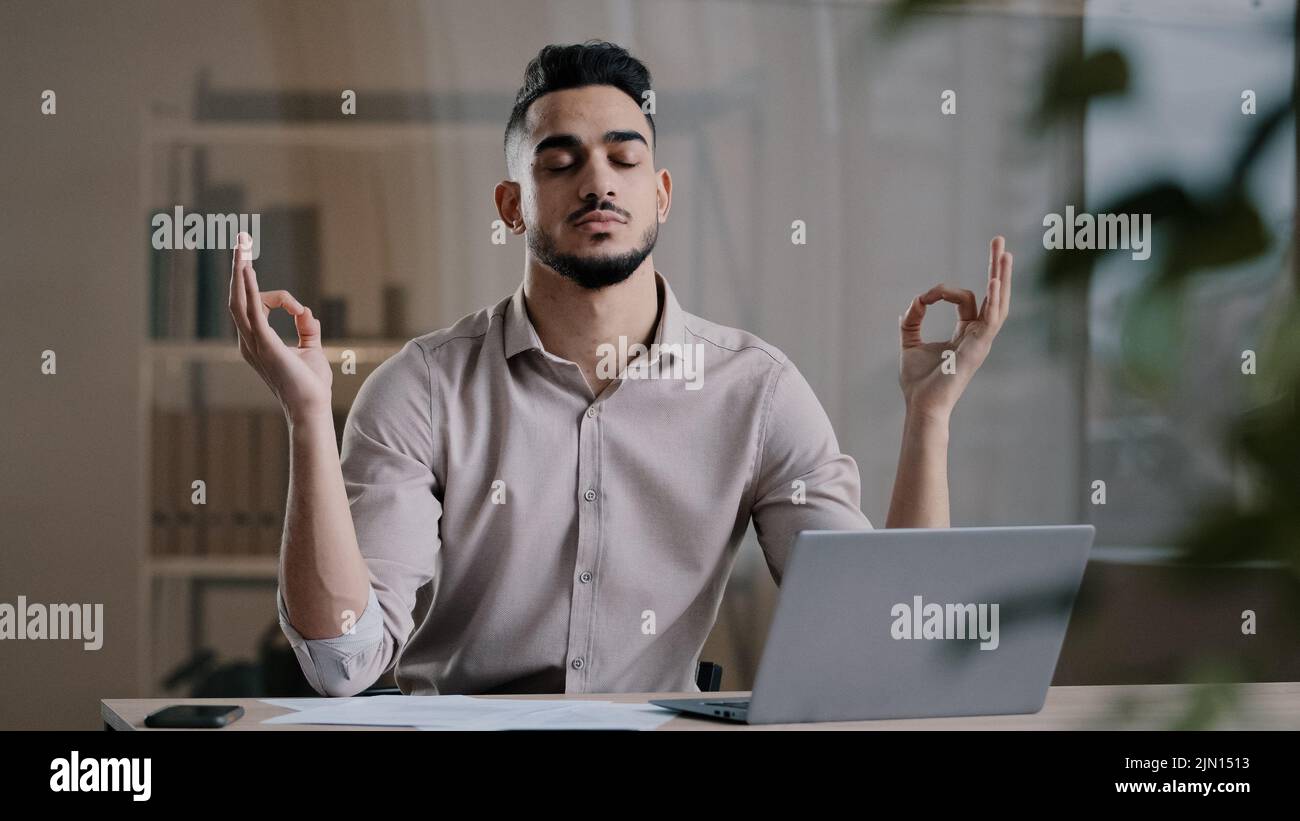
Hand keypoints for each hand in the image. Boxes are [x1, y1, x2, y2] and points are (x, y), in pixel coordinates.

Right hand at [227, 232, 331, 422]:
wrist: (311, 408)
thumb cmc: (311, 384)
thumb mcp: (312, 349)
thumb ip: (307, 328)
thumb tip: (305, 311)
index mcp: (256, 341)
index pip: (259, 305)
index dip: (280, 298)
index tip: (300, 309)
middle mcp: (248, 341)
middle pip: (237, 297)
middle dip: (238, 268)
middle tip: (240, 240)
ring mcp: (253, 343)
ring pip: (239, 300)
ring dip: (240, 271)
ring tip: (240, 245)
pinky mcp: (264, 345)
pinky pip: (252, 312)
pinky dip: (249, 289)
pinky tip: (247, 269)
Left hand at [898, 236, 1012, 422]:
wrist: (921, 405)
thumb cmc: (918, 382)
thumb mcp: (909, 342)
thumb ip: (912, 319)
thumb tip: (916, 300)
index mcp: (966, 334)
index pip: (964, 300)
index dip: (942, 292)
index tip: (923, 299)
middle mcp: (978, 335)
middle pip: (993, 295)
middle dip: (996, 268)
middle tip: (999, 241)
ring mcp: (982, 341)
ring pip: (998, 302)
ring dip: (1001, 276)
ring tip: (1004, 252)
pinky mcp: (979, 348)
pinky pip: (991, 318)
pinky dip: (993, 298)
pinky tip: (994, 279)